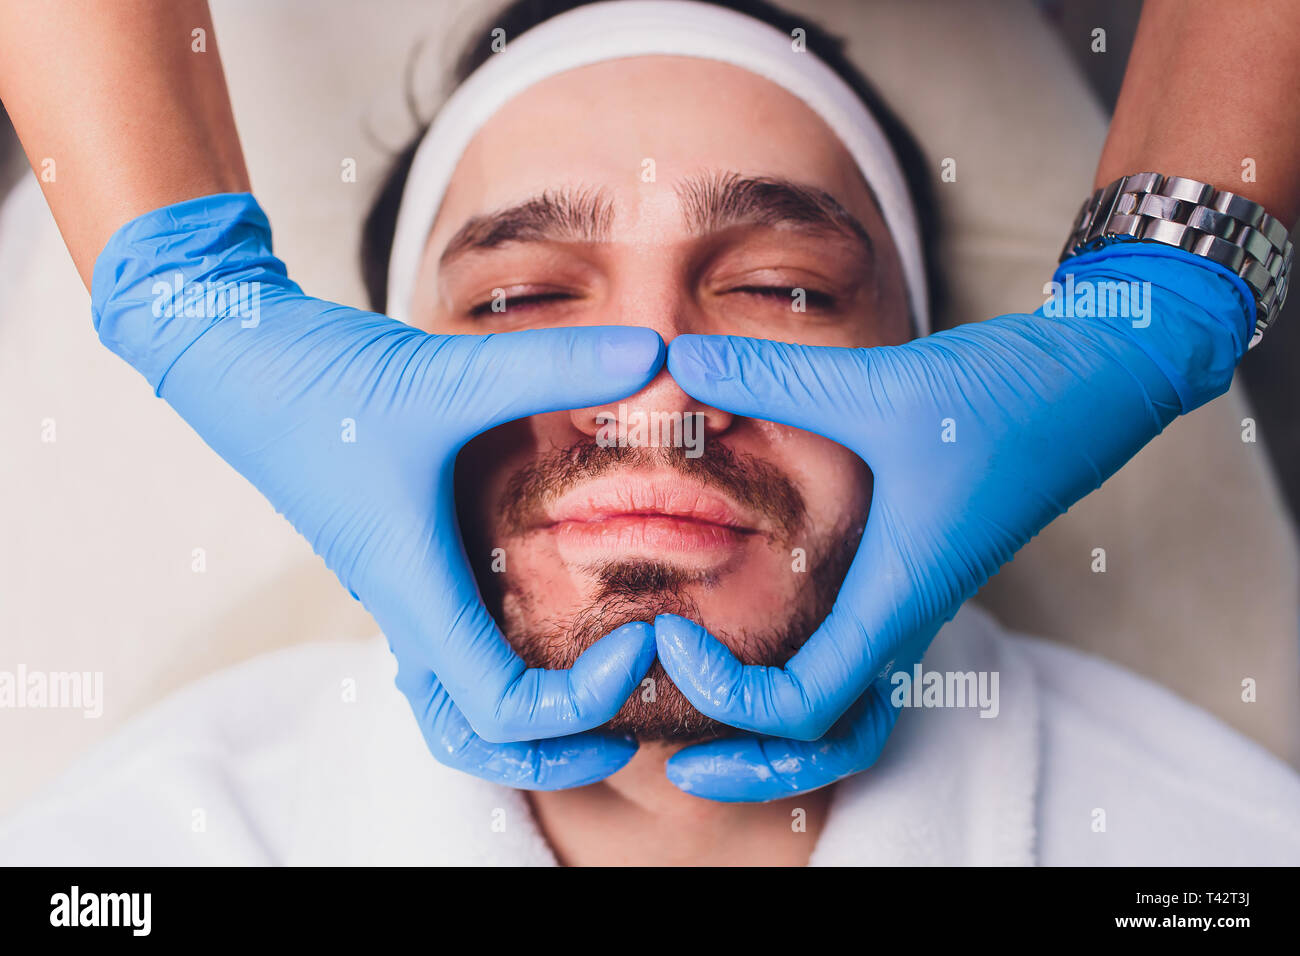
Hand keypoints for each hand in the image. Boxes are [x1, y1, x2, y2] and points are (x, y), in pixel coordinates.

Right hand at [91, 192, 665, 788]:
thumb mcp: (445, 373)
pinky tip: (555, 614)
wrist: (233, 358)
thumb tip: (657, 349)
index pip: (501, 709)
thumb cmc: (320, 380)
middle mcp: (407, 607)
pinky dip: (504, 660)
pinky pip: (451, 644)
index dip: (582, 702)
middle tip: (632, 718)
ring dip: (527, 719)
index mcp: (415, 591)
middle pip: (472, 739)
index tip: (641, 641)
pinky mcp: (401, 560)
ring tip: (604, 685)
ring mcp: (399, 590)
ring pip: (453, 702)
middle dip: (556, 750)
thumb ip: (554, 366)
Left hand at [654, 242, 1254, 800]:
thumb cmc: (1010, 397)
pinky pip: (857, 657)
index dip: (726, 695)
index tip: (668, 636)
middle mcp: (904, 616)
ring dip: (777, 735)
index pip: (803, 707)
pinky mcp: (913, 573)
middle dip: (752, 765)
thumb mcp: (881, 386)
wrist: (1100, 381)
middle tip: (673, 760)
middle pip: (830, 743)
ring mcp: (912, 600)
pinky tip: (749, 635)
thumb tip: (675, 359)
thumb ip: (774, 378)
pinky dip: (800, 675)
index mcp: (897, 598)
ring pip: (850, 712)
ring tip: (700, 717)